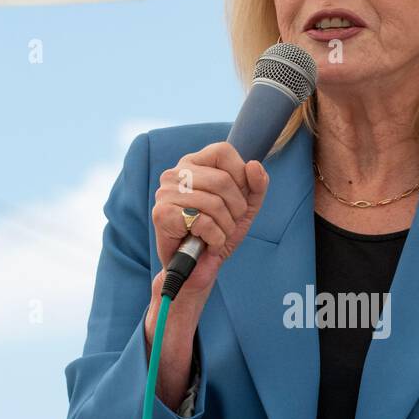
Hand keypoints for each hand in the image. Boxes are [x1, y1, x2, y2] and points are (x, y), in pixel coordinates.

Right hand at [151, 141, 269, 307]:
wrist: (198, 268)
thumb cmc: (218, 232)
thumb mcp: (245, 207)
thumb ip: (256, 185)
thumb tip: (254, 165)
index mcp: (194, 163)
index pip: (223, 151)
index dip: (240, 176)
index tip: (238, 199)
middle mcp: (176, 173)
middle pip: (222, 180)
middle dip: (236, 209)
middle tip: (228, 224)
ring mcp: (166, 192)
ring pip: (214, 203)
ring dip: (226, 227)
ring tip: (217, 235)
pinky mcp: (162, 214)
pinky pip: (203, 222)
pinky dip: (215, 238)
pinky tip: (208, 243)